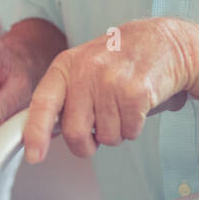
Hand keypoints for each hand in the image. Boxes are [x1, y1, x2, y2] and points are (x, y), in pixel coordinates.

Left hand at [23, 18, 196, 163]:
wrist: (164, 43)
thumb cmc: (119, 61)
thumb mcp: (83, 67)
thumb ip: (63, 97)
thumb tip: (42, 134)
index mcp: (66, 66)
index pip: (43, 103)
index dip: (35, 133)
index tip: (34, 156)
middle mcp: (85, 71)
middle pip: (75, 132)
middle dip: (86, 145)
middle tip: (96, 133)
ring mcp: (111, 81)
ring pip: (106, 137)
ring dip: (115, 132)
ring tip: (122, 106)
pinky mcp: (136, 93)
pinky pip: (129, 132)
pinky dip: (133, 128)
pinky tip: (137, 105)